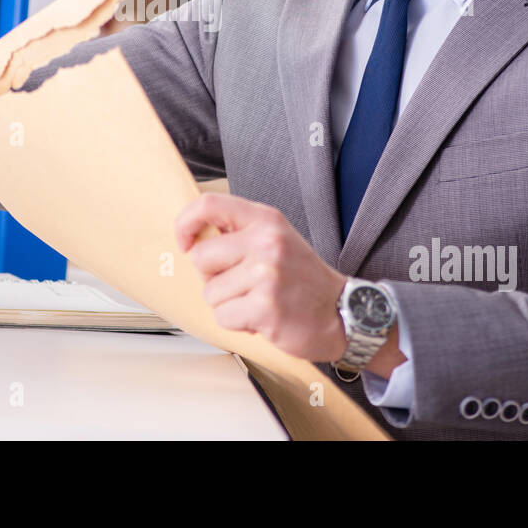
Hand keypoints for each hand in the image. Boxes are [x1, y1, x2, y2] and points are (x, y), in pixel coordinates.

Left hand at [176, 193, 348, 362]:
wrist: (342, 313)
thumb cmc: (302, 279)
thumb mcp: (276, 239)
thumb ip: (240, 232)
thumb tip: (194, 236)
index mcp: (266, 220)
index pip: (209, 204)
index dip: (186, 223)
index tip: (185, 242)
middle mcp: (266, 242)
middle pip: (200, 257)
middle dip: (212, 277)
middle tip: (241, 284)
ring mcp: (266, 274)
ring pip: (210, 292)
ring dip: (228, 304)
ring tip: (257, 301)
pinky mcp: (265, 307)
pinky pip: (223, 317)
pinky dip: (237, 323)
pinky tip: (261, 318)